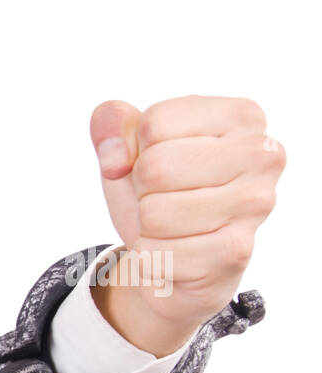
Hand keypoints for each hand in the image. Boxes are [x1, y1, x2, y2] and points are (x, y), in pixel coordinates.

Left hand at [88, 95, 284, 355]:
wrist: (176, 257)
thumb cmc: (158, 191)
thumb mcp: (129, 147)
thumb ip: (110, 122)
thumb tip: (114, 161)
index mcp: (242, 115)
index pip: (156, 123)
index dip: (139, 150)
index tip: (163, 163)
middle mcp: (262, 155)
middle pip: (155, 167)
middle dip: (142, 190)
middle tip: (164, 198)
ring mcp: (254, 204)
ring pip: (154, 213)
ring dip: (147, 226)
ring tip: (171, 225)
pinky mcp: (235, 251)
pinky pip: (158, 253)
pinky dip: (152, 257)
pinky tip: (177, 252)